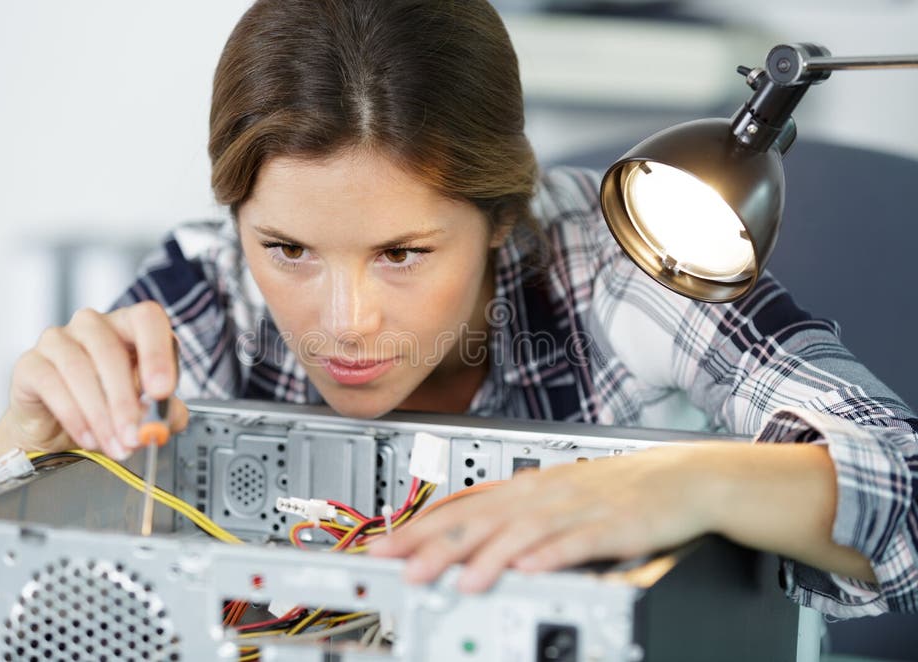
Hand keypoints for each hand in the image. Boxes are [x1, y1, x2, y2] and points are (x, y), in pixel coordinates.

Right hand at [0, 302, 188, 459]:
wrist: (56, 431)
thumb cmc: (106, 409)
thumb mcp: (144, 412)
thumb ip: (164, 412)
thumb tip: (165, 421)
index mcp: (128, 326)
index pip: (146, 319)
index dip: (156, 352)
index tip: (162, 390)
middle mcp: (93, 325)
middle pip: (111, 351)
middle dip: (126, 402)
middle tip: (135, 435)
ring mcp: (58, 339)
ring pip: (80, 370)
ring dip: (101, 415)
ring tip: (114, 444)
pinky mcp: (30, 363)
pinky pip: (51, 384)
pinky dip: (74, 416)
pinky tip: (88, 438)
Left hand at [368, 445, 712, 591]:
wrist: (682, 478)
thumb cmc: (617, 490)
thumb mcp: (555, 495)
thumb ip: (511, 513)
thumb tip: (463, 530)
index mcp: (529, 487)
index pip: (464, 506)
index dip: (422, 526)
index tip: (384, 546)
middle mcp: (547, 494)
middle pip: (484, 518)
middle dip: (439, 544)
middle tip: (402, 567)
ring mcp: (580, 508)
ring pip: (524, 531)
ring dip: (488, 556)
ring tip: (457, 580)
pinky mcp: (615, 526)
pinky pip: (580, 541)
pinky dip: (552, 555)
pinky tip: (529, 569)